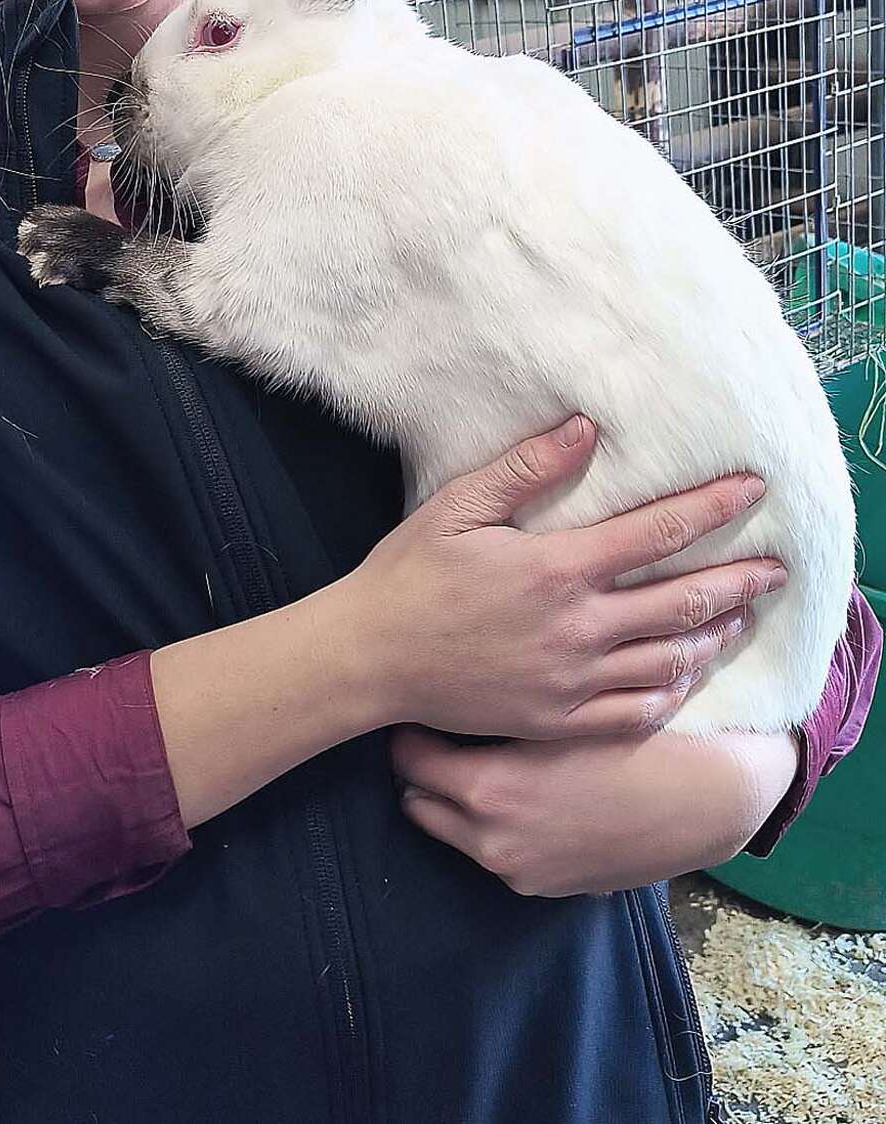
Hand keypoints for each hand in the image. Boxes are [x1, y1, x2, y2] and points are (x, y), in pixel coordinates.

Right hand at [337, 415, 785, 740]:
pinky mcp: (558, 720)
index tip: (752, 489)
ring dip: (715, 636)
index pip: (657, 532)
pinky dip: (673, 693)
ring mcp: (572, 680)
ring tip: (742, 618)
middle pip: (683, 602)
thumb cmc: (408, 574)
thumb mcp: (459, 507)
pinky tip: (685, 676)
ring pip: (670, 661)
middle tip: (777, 569)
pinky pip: (636, 713)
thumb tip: (585, 429)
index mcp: (557, 568)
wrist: (371, 658)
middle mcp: (577, 628)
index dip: (712, 507)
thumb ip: (526, 468)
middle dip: (740, 581)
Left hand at [390, 723, 800, 895]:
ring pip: (451, 830)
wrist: (705, 802)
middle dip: (421, 768)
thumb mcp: (558, 712)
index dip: (411, 726)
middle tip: (441, 728)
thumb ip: (497, 700)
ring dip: (454, 798)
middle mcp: (490, 839)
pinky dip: (493, 825)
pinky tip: (521, 793)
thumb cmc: (632, 739)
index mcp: (487, 790)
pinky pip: (492, 852)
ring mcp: (516, 870)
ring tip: (479, 758)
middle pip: (418, 801)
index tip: (420, 703)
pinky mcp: (543, 887)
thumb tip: (444, 679)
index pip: (407, 758)